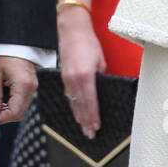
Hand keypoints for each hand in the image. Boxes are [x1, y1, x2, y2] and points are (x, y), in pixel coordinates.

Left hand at [0, 55, 36, 123]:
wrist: (14, 42)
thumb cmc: (3, 55)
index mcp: (23, 85)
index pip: (15, 112)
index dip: (2, 118)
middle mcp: (31, 87)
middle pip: (20, 114)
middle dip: (5, 117)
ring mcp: (33, 87)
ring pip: (22, 109)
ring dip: (9, 111)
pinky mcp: (31, 85)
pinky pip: (23, 101)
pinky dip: (13, 105)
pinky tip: (2, 101)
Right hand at [58, 6, 104, 138]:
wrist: (71, 31)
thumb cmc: (88, 43)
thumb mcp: (101, 61)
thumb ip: (102, 78)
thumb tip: (104, 91)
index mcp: (85, 75)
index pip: (90, 101)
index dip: (93, 115)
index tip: (97, 126)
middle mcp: (74, 79)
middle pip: (80, 105)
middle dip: (86, 121)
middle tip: (91, 135)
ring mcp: (66, 78)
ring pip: (73, 103)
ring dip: (79, 117)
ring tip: (84, 129)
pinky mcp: (63, 77)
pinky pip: (69, 96)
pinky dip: (73, 107)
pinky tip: (77, 114)